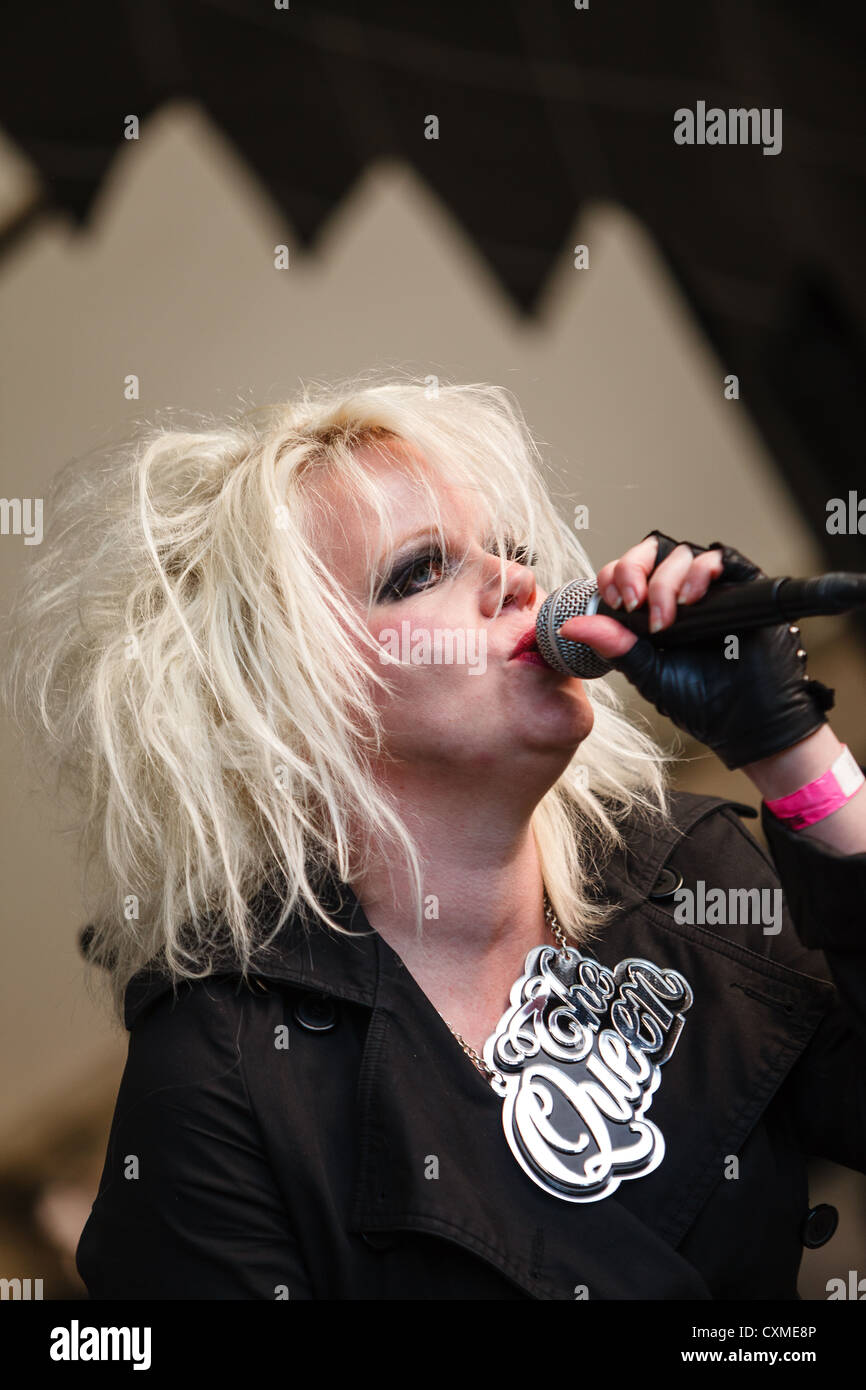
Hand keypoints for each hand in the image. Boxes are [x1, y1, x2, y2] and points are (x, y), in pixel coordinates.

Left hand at [556, 530, 834, 769]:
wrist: (744, 721)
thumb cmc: (699, 700)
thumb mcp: (646, 672)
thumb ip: (613, 645)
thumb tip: (570, 626)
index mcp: (652, 608)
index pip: (625, 572)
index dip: (613, 578)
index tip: (613, 605)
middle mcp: (680, 593)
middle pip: (650, 553)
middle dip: (633, 570)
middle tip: (633, 604)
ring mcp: (712, 589)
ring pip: (682, 553)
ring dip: (666, 579)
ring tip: (667, 617)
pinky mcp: (743, 589)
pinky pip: (723, 558)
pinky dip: (703, 570)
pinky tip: (692, 598)